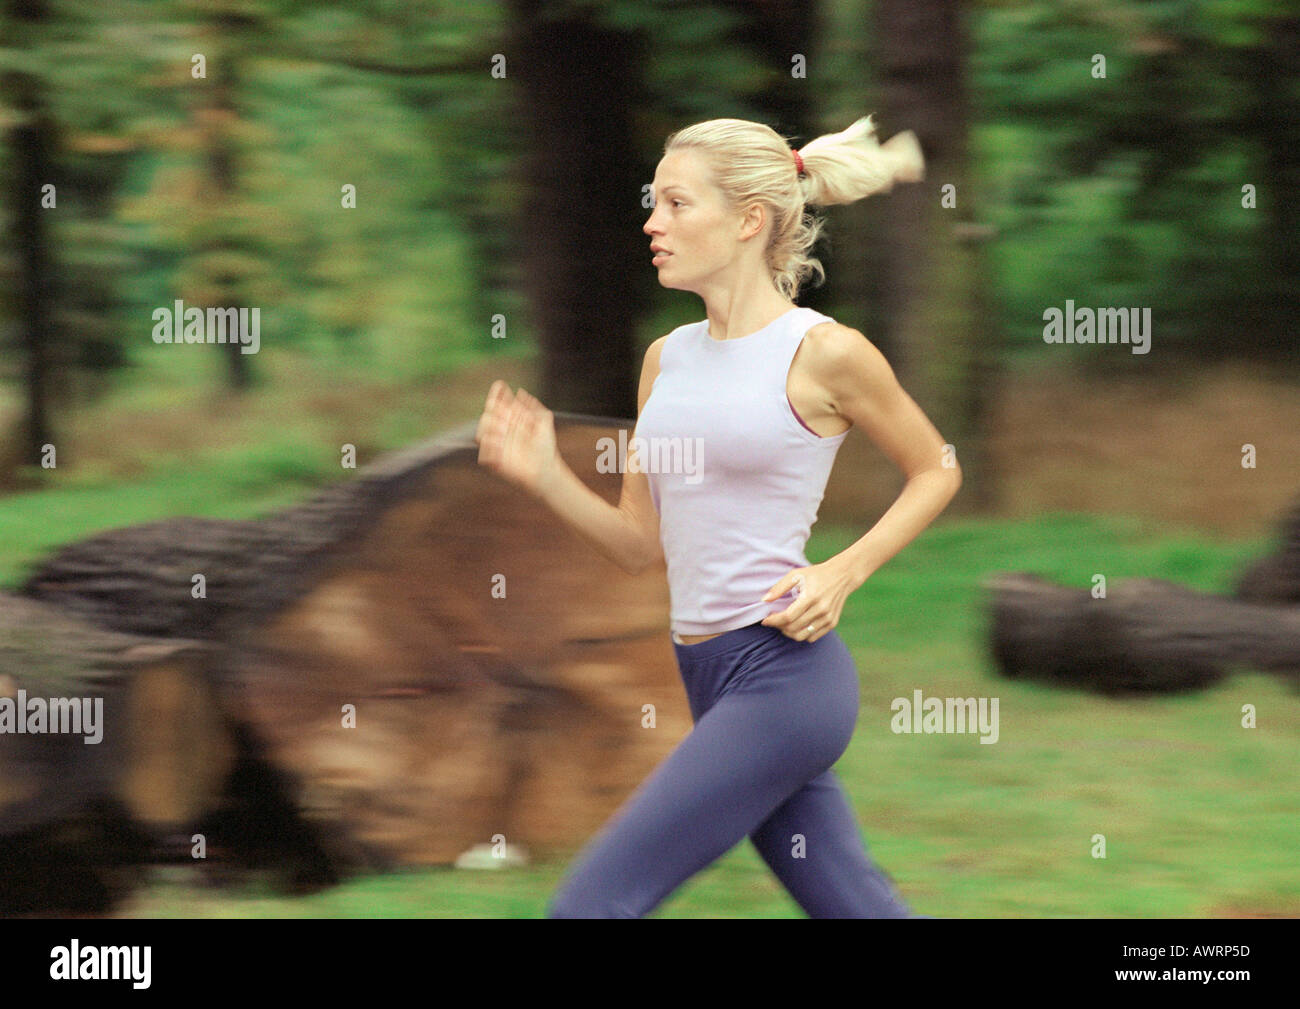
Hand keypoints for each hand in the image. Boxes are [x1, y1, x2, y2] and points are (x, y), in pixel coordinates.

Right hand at [475, 380, 559, 495]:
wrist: (546, 469)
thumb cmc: (545, 446)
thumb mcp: (544, 421)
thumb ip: (533, 406)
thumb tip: (520, 392)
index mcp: (510, 418)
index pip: (498, 402)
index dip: (497, 393)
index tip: (500, 385)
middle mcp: (501, 429)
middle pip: (488, 415)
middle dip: (494, 411)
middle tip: (506, 412)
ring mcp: (497, 445)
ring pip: (482, 433)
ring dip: (490, 429)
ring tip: (503, 429)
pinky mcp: (495, 461)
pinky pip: (485, 454)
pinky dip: (489, 449)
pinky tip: (499, 444)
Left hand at [759, 560, 857, 642]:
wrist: (842, 576)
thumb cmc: (816, 574)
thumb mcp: (796, 575)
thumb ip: (779, 587)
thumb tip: (764, 600)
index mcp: (811, 596)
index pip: (788, 616)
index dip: (774, 621)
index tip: (765, 620)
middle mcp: (821, 609)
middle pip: (793, 628)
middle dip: (779, 627)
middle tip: (774, 620)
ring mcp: (828, 618)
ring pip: (802, 636)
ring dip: (788, 633)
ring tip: (783, 625)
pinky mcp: (832, 623)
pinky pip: (812, 637)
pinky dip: (801, 634)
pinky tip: (796, 625)